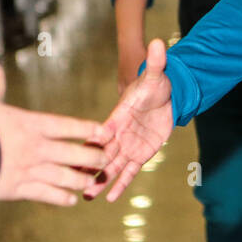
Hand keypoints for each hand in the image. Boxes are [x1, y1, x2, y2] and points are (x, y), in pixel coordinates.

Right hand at [0, 63, 107, 205]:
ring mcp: (29, 169)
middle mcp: (37, 148)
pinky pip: (46, 194)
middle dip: (94, 158)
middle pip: (75, 154)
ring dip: (81, 180)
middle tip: (105, 160)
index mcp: (33, 125)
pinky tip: (71, 199)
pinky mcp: (18, 188)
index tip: (104, 133)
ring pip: (65, 177)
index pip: (69, 127)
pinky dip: (60, 198)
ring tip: (91, 182)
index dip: (89, 130)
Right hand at [85, 38, 173, 200]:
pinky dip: (121, 183)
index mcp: (119, 116)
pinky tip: (110, 198)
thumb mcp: (157, 74)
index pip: (104, 129)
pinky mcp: (140, 154)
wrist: (167, 97)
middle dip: (89, 166)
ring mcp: (128, 146)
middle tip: (75, 180)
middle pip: (102, 152)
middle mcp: (120, 133)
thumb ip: (157, 61)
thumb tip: (159, 42)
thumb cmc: (156, 84)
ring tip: (87, 196)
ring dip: (101, 180)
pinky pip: (129, 171)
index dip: (95, 140)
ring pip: (112, 166)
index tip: (81, 151)